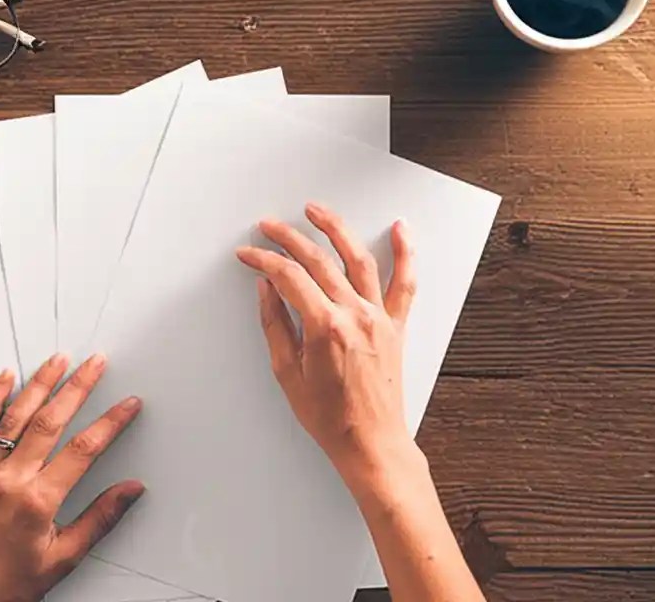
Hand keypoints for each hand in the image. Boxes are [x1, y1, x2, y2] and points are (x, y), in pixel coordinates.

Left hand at [0, 354, 143, 601]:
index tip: (128, 405)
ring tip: (58, 359)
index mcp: (38, 501)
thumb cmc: (7, 585)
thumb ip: (100, 519)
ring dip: (39, 384)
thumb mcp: (64, 559)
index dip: (110, 423)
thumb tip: (130, 491)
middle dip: (78, 387)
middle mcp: (10, 480)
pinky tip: (5, 378)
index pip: (84, 450)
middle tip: (97, 363)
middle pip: (51, 420)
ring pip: (15, 416)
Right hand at [235, 203, 415, 471]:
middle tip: (269, 227)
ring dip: (336, 228)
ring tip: (316, 211)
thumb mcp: (287, 373)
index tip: (249, 255)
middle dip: (288, 238)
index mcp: (324, 327)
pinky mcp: (395, 325)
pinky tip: (401, 229)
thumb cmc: (329, 417)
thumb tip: (267, 289)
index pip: (288, 277)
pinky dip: (406, 252)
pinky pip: (404, 282)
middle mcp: (354, 315)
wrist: (371, 443)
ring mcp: (378, 317)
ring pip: (357, 258)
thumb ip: (275, 324)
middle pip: (318, 260)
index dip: (264, 260)